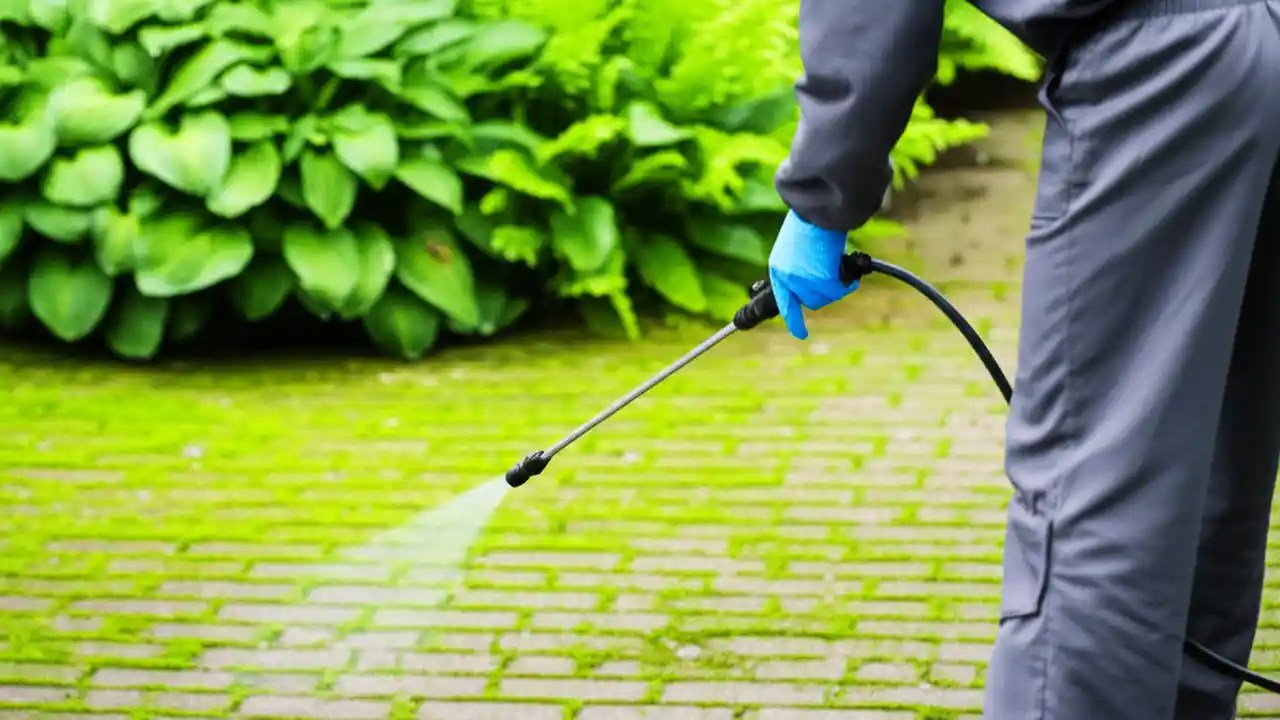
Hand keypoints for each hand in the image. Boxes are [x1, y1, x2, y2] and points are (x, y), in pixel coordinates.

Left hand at [768, 210, 858, 339]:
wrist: (816, 209)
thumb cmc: (810, 219)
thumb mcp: (797, 244)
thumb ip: (800, 262)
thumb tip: (815, 273)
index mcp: (778, 268)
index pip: (783, 300)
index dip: (792, 319)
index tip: (800, 334)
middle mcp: (787, 279)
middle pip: (810, 301)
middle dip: (824, 290)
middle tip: (830, 272)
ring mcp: (803, 282)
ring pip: (825, 297)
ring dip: (835, 284)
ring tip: (834, 261)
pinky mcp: (821, 281)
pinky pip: (839, 289)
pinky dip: (847, 281)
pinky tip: (845, 267)